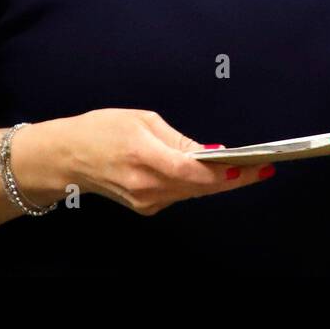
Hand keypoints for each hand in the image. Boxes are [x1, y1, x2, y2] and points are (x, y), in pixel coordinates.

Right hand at [57, 108, 273, 215]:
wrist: (67, 158)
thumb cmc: (102, 129)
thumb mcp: (141, 120)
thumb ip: (177, 140)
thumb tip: (211, 152)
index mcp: (144, 156)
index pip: (192, 170)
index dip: (224, 171)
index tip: (252, 165)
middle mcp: (146, 185)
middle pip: (200, 186)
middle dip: (233, 178)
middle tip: (262, 168)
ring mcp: (145, 201)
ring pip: (193, 193)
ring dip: (217, 181)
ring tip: (245, 168)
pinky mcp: (145, 208)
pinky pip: (179, 195)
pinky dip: (196, 184)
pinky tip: (208, 174)